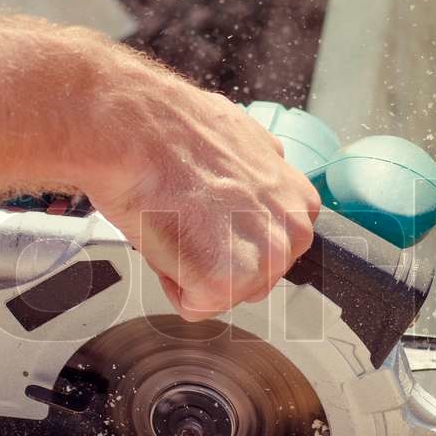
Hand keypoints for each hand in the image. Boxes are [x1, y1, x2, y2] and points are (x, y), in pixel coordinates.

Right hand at [77, 50, 320, 320]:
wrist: (135, 129)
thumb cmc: (173, 132)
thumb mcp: (243, 145)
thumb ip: (259, 182)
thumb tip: (251, 188)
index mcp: (299, 204)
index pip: (266, 250)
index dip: (227, 236)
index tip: (207, 212)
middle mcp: (291, 233)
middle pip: (249, 279)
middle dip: (215, 257)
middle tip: (188, 215)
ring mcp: (262, 261)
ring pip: (222, 293)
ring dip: (193, 268)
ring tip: (177, 221)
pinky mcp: (224, 282)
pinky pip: (193, 306)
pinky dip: (170, 280)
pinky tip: (167, 238)